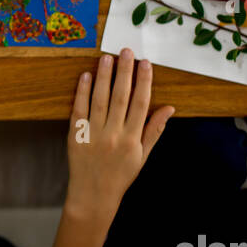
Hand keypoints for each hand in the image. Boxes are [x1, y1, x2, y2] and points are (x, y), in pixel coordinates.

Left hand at [65, 49, 173, 218]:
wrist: (93, 195)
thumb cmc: (121, 175)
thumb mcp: (143, 155)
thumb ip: (154, 130)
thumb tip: (170, 108)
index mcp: (132, 139)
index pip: (141, 104)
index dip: (144, 82)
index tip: (145, 63)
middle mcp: (114, 134)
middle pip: (120, 97)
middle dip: (125, 72)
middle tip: (126, 51)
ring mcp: (93, 134)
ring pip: (100, 100)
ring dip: (104, 77)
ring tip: (107, 58)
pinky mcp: (76, 135)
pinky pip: (79, 110)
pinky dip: (82, 92)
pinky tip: (86, 76)